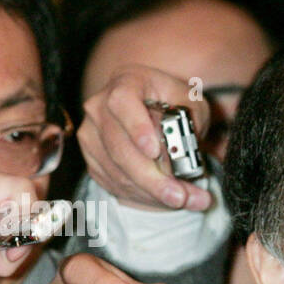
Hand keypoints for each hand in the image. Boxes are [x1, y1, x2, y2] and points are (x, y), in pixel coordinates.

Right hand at [78, 64, 211, 211]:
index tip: (154, 151)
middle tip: (181, 196)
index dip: (137, 127)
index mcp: (126, 83)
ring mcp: (92, 134)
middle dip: (153, 179)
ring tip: (186, 200)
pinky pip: (115, 183)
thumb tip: (182, 147)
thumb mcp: (190, 101)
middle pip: (120, 148)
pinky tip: (167, 199)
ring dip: (154, 193)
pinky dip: (144, 196)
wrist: (152, 109)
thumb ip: (191, 118)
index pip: (123, 102)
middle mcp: (100, 107)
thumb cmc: (173, 102)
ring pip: (118, 172)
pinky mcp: (93, 158)